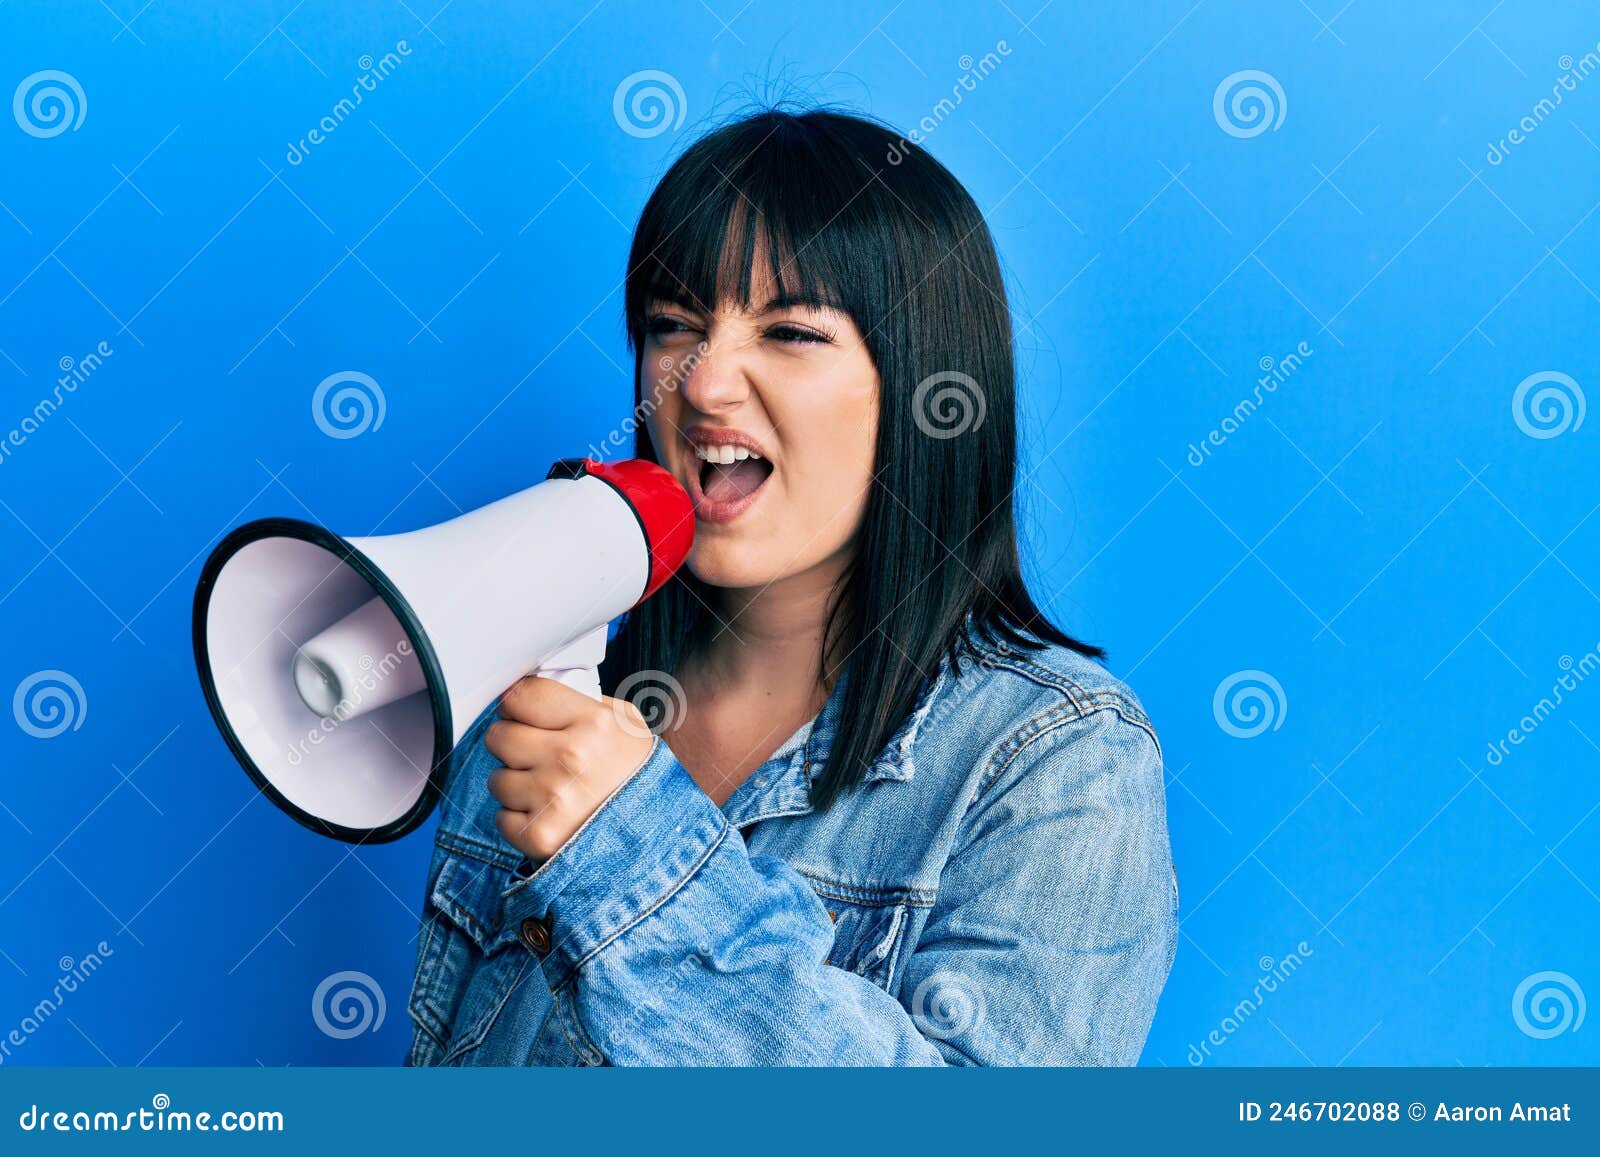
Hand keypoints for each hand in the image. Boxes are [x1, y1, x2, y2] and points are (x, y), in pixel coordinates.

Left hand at [485, 675, 655, 863]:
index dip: (517, 704)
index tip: (521, 713)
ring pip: (497, 778)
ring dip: (516, 784)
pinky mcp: (540, 836)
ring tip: (547, 790)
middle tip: (534, 754)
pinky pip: (501, 818)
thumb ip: (583, 703)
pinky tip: (547, 816)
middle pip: (500, 735)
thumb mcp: (627, 725)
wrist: (661, 838)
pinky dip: (519, 820)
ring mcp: (553, 799)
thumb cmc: (638, 777)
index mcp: (594, 723)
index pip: (522, 695)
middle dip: (512, 743)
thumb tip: (536, 693)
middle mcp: (571, 757)